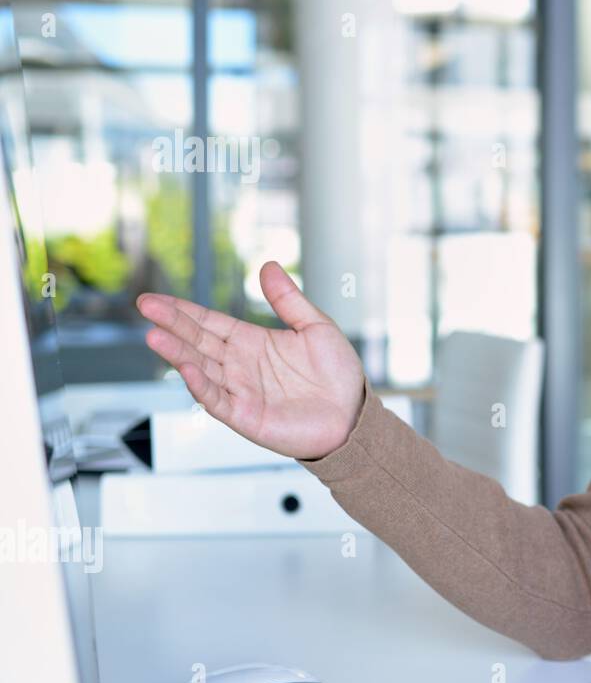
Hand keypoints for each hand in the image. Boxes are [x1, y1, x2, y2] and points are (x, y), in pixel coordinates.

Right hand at [136, 261, 364, 460]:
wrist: (354, 414)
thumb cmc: (337, 374)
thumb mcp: (316, 327)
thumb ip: (289, 299)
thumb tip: (268, 266)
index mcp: (252, 342)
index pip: (209, 322)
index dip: (182, 310)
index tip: (153, 299)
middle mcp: (240, 365)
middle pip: (198, 341)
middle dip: (172, 323)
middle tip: (145, 306)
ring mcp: (240, 391)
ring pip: (201, 369)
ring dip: (178, 353)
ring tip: (155, 334)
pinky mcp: (246, 416)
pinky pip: (217, 400)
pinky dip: (201, 386)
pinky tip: (186, 369)